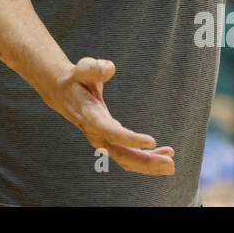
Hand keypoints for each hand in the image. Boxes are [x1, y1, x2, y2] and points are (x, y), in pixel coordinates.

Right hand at [43, 57, 175, 175]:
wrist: (63, 92)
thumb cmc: (77, 79)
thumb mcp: (83, 68)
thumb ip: (95, 68)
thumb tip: (109, 68)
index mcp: (90, 115)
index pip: (109, 130)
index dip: (129, 138)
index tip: (151, 142)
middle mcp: (95, 132)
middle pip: (120, 153)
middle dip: (145, 161)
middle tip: (170, 164)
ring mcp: (102, 140)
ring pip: (125, 160)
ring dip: (148, 165)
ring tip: (170, 163)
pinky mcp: (109, 141)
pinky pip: (127, 155)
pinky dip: (145, 158)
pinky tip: (163, 153)